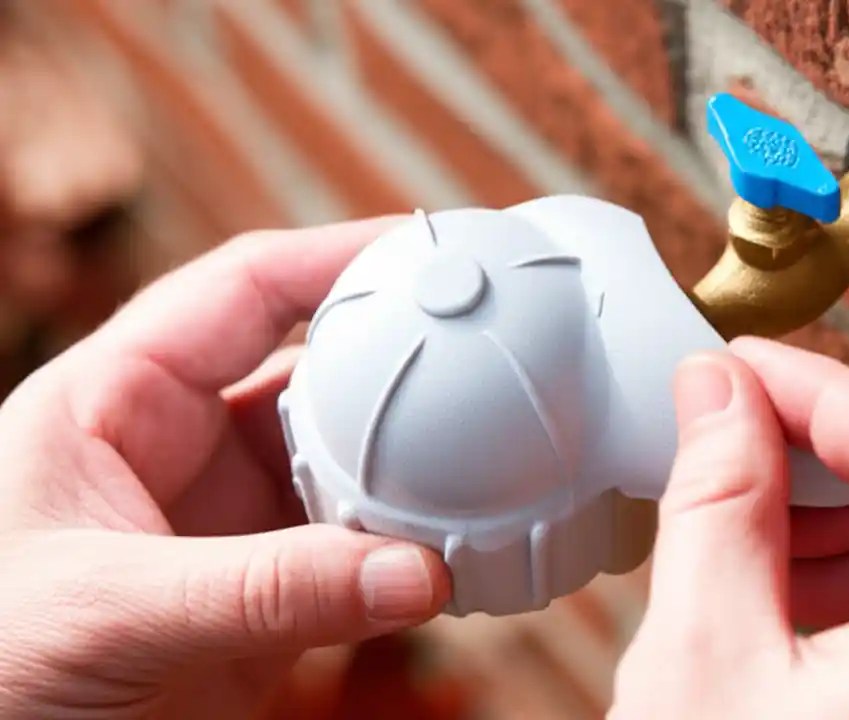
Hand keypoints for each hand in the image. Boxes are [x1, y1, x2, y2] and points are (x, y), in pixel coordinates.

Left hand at [0, 219, 450, 718]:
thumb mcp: (106, 609)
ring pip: (347, 469)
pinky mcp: (263, 604)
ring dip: (414, 473)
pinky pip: (356, 561)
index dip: (337, 257)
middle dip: (398, 361)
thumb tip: (415, 572)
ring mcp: (229, 528)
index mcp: (116, 401)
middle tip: (486, 351)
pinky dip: (409, 559)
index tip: (427, 248)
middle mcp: (182, 451)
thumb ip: (263, 589)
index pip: (243, 290)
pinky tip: (454, 558)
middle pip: (315, 374)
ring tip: (490, 471)